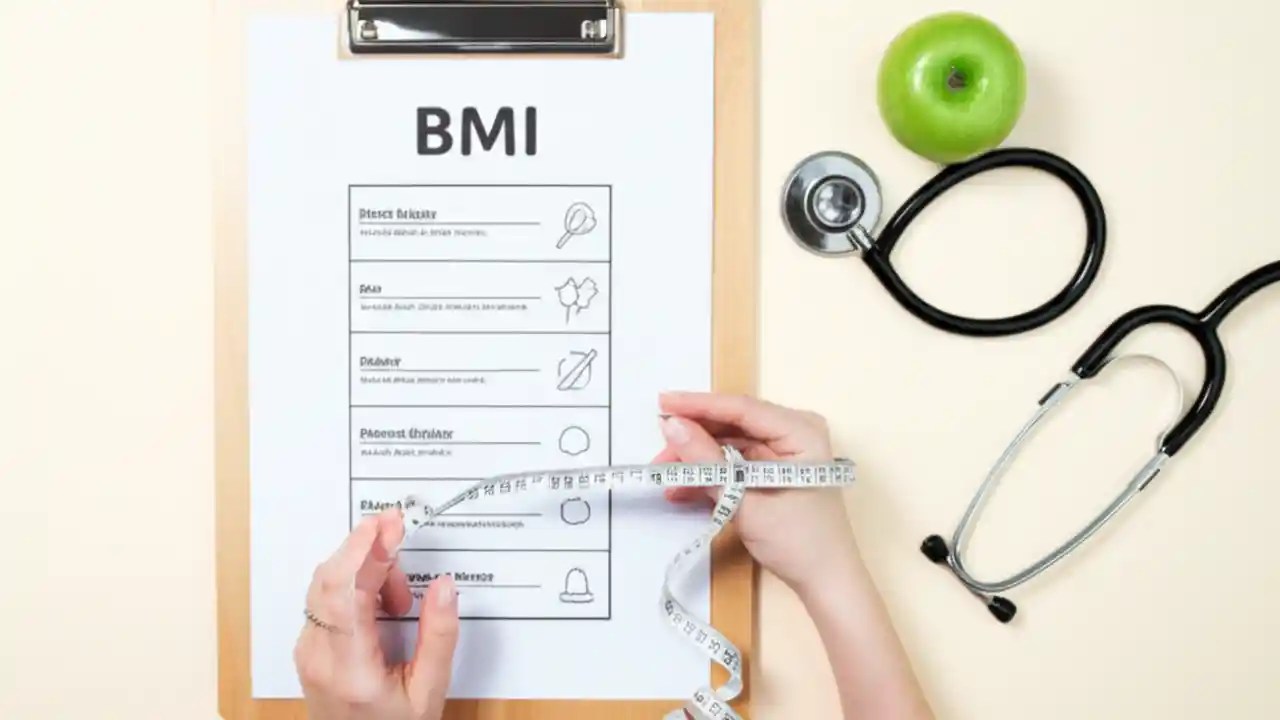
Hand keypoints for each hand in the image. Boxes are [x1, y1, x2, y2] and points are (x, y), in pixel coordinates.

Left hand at [294, 508, 458, 719]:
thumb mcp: (429, 691)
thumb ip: (438, 637)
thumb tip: (444, 587)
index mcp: (349, 670)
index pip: (345, 594)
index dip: (364, 551)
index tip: (388, 525)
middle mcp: (318, 656)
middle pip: (329, 579)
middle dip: (363, 546)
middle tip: (395, 528)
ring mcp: (307, 650)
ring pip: (324, 584)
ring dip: (362, 570)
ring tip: (399, 599)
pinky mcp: (308, 646)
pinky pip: (325, 598)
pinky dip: (354, 585)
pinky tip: (381, 602)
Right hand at [653, 391, 859, 595]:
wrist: (826, 583)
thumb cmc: (799, 542)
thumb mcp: (747, 502)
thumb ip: (708, 462)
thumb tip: (671, 426)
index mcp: (800, 430)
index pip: (741, 408)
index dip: (698, 405)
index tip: (661, 404)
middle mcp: (793, 432)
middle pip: (733, 424)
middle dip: (693, 438)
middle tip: (658, 453)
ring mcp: (783, 452)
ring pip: (728, 444)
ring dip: (697, 461)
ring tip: (664, 477)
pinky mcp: (772, 472)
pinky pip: (735, 464)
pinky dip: (710, 476)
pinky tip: (682, 490)